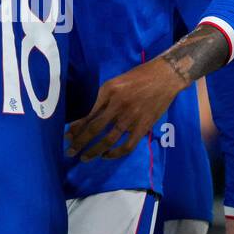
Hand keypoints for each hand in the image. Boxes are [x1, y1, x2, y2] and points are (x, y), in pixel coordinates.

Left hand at [65, 58, 184, 160]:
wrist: (165, 76)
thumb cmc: (138, 77)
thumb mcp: (115, 82)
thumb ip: (102, 99)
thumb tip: (87, 118)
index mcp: (108, 92)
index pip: (88, 114)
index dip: (76, 128)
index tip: (68, 137)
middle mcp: (118, 104)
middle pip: (94, 129)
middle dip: (80, 143)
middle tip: (70, 152)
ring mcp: (131, 117)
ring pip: (108, 139)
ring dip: (94, 151)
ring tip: (85, 158)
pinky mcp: (143, 126)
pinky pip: (128, 145)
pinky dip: (116, 153)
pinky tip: (107, 156)